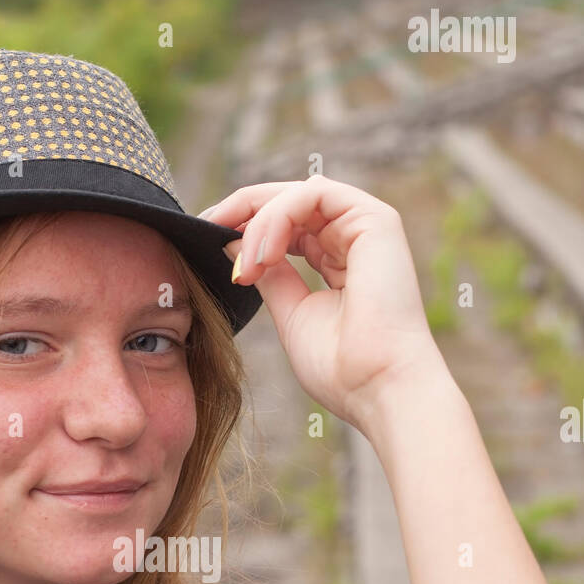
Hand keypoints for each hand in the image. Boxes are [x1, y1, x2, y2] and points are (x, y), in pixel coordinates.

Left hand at [198, 175, 442, 431]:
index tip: (207, 238)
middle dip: (243, 210)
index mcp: (336, 260)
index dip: (245, 227)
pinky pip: (314, 196)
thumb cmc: (341, 368)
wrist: (378, 388)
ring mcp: (366, 226)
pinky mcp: (376, 220)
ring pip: (297, 196)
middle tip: (206, 228)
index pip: (285, 224)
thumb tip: (232, 243)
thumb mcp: (291, 313)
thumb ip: (268, 274)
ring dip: (259, 222)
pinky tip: (264, 256)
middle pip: (288, 201)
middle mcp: (352, 238)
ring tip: (245, 267)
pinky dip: (280, 218)